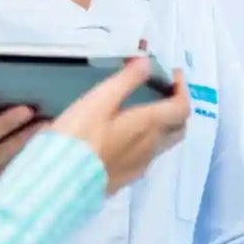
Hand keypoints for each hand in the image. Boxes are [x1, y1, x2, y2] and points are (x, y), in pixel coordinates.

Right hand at [51, 56, 190, 193]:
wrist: (60, 181)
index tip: (174, 75)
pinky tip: (127, 138)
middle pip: (178, 128)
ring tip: (145, 112)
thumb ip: (126, 80)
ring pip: (162, 144)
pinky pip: (145, 158)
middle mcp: (150, 148)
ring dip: (162, 126)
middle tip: (165, 93)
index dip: (182, 89)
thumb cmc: (80, 136)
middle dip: (177, 109)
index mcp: (148, 125)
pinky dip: (146, 142)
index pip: (181, 108)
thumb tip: (147, 62)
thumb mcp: (99, 100)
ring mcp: (139, 166)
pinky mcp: (124, 179)